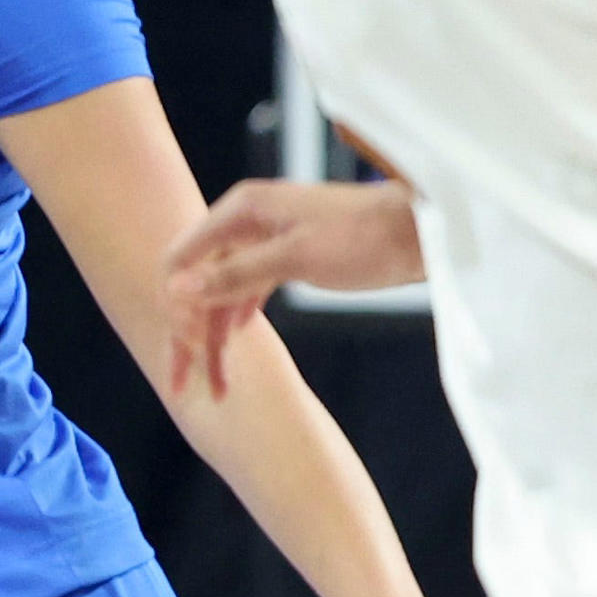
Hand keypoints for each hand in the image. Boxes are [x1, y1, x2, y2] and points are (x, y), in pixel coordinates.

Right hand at [161, 178, 423, 399]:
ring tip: (218, 385)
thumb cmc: (364, 237)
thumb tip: (178, 289)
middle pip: (199, 281)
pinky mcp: (289, 253)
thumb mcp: (297, 257)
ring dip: (217, 336)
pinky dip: (239, 316)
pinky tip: (235, 340)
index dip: (176, 310)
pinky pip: (249, 287)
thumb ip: (236, 274)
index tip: (183, 355)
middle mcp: (246, 221)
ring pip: (224, 290)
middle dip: (190, 334)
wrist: (421, 229)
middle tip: (182, 386)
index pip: (182, 259)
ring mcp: (267, 237)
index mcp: (241, 211)